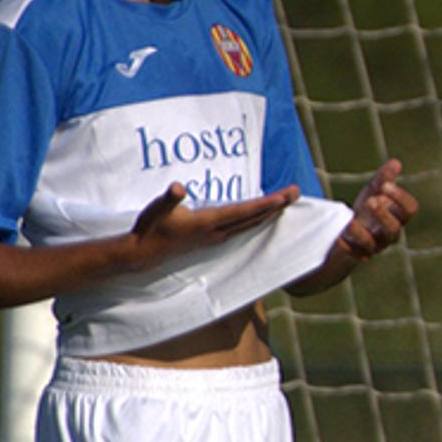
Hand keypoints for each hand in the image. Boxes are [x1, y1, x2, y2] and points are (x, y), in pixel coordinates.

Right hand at [128, 181, 296, 261]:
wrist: (144, 253)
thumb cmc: (151, 227)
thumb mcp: (157, 209)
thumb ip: (169, 198)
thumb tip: (178, 188)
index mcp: (207, 222)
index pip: (242, 212)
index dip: (263, 204)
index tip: (283, 197)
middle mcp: (216, 232)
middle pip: (254, 218)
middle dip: (276, 205)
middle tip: (296, 192)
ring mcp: (216, 238)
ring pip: (250, 224)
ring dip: (270, 212)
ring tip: (287, 201)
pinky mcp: (213, 240)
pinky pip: (243, 228)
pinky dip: (257, 220)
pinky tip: (264, 215)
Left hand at [313, 160, 417, 282]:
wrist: (348, 234)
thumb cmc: (365, 211)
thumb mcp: (372, 192)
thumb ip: (383, 179)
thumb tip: (396, 162)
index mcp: (397, 217)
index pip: (410, 209)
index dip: (401, 198)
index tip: (385, 186)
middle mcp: (388, 234)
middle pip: (394, 229)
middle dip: (383, 215)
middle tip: (370, 201)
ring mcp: (372, 246)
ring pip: (372, 244)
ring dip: (361, 232)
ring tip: (350, 219)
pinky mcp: (354, 254)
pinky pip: (351, 252)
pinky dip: (345, 243)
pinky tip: (338, 233)